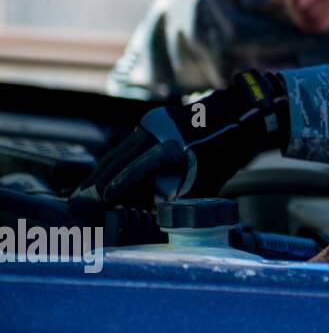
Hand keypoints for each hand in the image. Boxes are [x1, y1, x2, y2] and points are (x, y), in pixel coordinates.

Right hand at [77, 70, 286, 204]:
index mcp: (170, 145)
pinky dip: (118, 160)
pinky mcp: (156, 120)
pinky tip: (107, 175)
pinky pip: (130, 144)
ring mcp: (154, 122)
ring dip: (104, 171)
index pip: (133, 170)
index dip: (114, 189)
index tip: (98, 204)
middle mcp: (157, 130)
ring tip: (85, 192)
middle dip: (98, 182)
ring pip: (120, 150)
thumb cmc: (230, 149)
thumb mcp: (209, 179)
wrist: (245, 113)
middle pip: (118, 159)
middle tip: (79, 203)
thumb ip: (184, 199)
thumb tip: (159, 218)